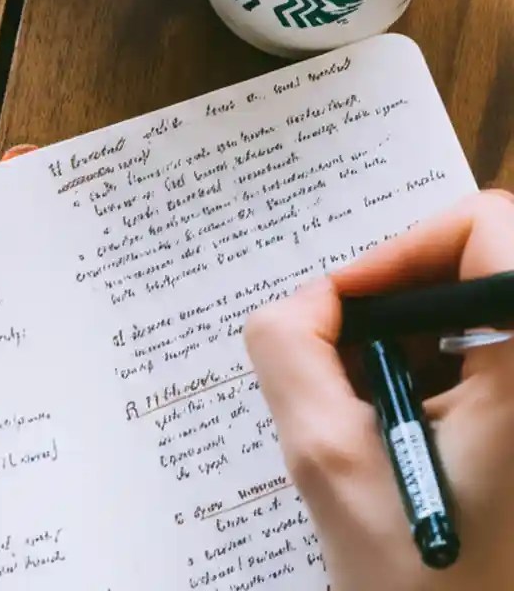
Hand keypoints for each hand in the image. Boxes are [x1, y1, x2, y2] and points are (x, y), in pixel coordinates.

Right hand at [245, 191, 513, 590]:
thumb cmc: (420, 576)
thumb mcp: (328, 460)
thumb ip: (294, 353)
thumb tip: (306, 304)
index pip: (487, 226)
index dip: (400, 252)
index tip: (343, 312)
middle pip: (478, 265)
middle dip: (396, 309)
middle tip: (349, 370)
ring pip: (480, 313)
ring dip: (413, 347)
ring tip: (376, 418)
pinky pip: (488, 358)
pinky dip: (436, 377)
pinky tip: (408, 437)